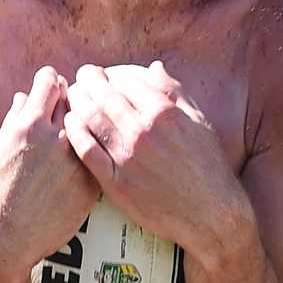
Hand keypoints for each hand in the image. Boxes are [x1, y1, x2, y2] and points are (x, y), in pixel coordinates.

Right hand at [0, 65, 98, 263]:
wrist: (5, 238)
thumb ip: (13, 120)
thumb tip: (23, 98)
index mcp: (28, 124)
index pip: (49, 80)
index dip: (50, 81)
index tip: (52, 87)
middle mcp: (55, 138)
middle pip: (74, 98)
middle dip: (71, 99)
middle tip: (70, 107)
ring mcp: (76, 161)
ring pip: (91, 128)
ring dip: (86, 128)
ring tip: (80, 134)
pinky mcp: (90, 184)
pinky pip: (99, 158)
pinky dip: (94, 156)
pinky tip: (89, 160)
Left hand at [62, 63, 251, 260]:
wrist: (211, 214)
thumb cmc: (208, 167)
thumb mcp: (199, 123)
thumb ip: (175, 93)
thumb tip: (154, 67)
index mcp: (165, 113)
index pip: (127, 80)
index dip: (111, 73)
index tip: (103, 74)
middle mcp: (144, 132)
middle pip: (104, 95)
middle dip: (89, 80)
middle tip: (82, 78)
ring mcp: (128, 158)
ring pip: (91, 119)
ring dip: (78, 101)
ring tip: (73, 95)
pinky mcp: (117, 183)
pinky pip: (87, 152)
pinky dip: (75, 133)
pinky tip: (71, 123)